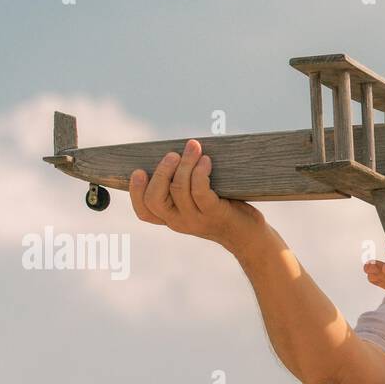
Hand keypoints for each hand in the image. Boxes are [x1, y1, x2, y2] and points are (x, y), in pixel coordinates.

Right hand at [129, 138, 266, 253]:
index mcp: (171, 219)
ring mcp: (196, 220)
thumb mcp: (197, 203)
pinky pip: (199, 190)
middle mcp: (179, 222)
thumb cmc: (223, 211)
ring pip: (179, 188)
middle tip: (173, 154)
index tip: (139, 170)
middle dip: (161, 171)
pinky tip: (206, 161)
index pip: (144, 211)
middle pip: (155, 198)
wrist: (249, 235)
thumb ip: (181, 188)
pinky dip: (200, 172)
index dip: (135, 191)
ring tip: (194, 148)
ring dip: (185, 163)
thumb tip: (173, 154)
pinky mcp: (214, 214)